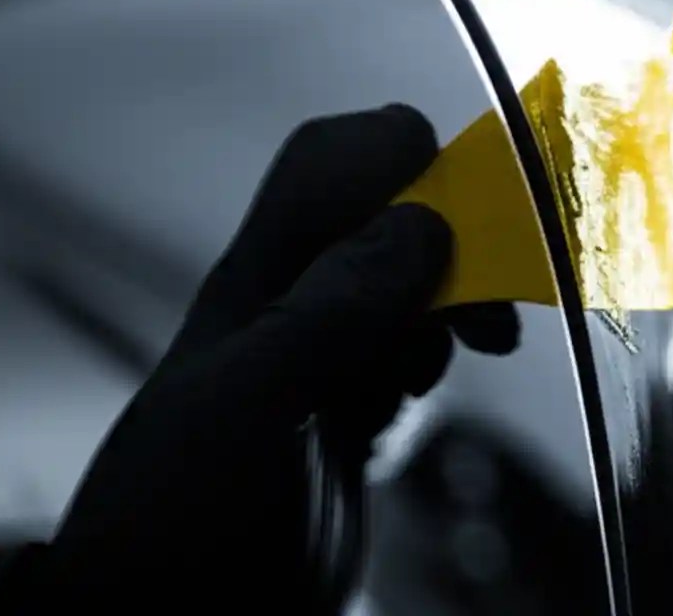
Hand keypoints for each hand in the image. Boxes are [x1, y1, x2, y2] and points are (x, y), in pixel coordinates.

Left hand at [23, 105, 518, 611]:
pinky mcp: (344, 418)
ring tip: (462, 357)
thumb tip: (419, 223)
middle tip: (490, 318)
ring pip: (408, 294)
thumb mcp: (252, 404)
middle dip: (452, 248)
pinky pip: (405, 359)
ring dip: (450, 310)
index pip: (329, 164)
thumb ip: (331, 310)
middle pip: (388, 227)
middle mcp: (292, 309)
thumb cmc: (182, 516)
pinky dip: (430, 364)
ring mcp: (321, 365)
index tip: (469, 206)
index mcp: (258, 280)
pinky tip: (413, 402)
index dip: (398, 157)